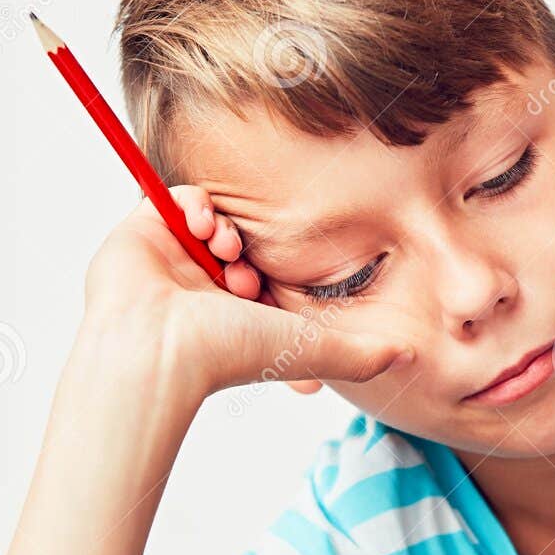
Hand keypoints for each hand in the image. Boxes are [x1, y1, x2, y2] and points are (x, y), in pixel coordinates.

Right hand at [77, 188, 411, 396]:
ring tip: (226, 252)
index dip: (276, 277)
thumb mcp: (310, 349)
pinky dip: (197, 207)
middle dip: (251, 252)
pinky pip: (181, 198)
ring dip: (228, 229)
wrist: (157, 347)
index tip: (273, 297)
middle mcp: (202, 287)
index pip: (268, 275)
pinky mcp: (144, 232)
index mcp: (235, 313)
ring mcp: (173, 260)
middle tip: (247, 279)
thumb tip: (409, 355)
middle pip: (241, 242)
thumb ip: (359, 353)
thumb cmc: (226, 353)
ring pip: (215, 219)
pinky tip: (202, 228)